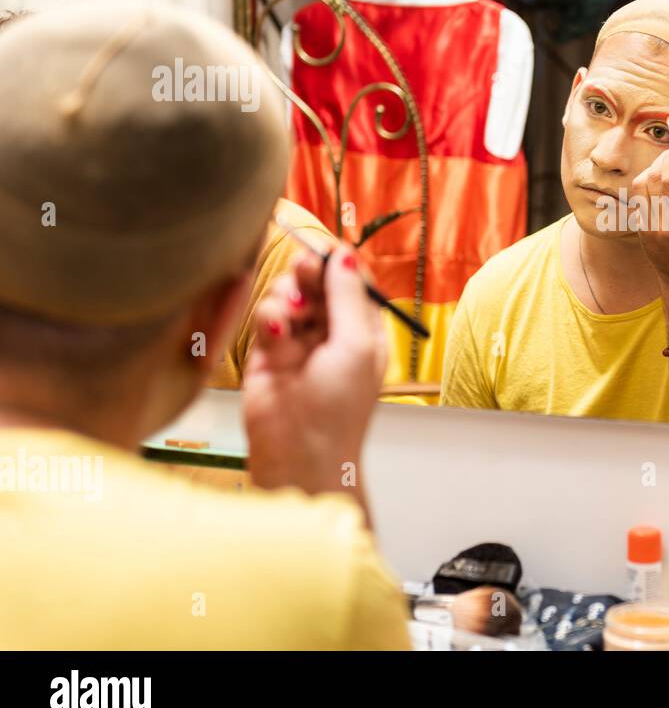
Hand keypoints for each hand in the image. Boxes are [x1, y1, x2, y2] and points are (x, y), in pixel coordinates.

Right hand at [241, 247, 386, 500]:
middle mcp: (332, 331)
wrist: (298, 453)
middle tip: (303, 272)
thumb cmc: (338, 408)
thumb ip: (348, 297)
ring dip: (287, 296)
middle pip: (319, 281)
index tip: (326, 255)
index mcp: (364, 330)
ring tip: (289, 317)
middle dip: (310, 272)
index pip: (354, 281)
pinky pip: (266, 314)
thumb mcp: (356, 346)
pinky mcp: (267, 350)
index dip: (340, 264)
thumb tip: (345, 253)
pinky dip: (268, 316)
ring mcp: (298, 339)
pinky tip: (274, 334)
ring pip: (289, 293)